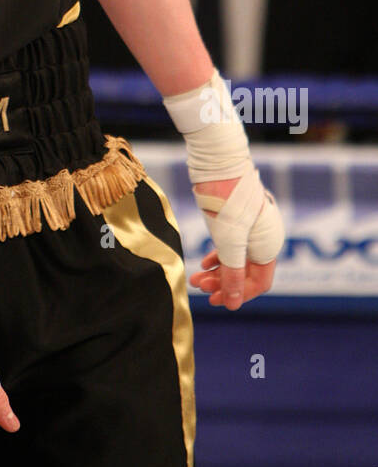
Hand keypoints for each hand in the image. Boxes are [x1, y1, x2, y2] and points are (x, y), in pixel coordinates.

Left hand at [191, 178, 277, 308]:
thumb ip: (233, 274)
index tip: (218, 301)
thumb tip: (234, 305)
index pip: (260, 282)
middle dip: (224, 283)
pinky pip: (231, 245)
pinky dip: (218, 256)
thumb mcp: (229, 242)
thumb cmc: (227, 201)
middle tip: (200, 288)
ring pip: (237, 259)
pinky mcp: (237, 218)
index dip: (239, 294)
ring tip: (196, 278)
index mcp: (270, 244)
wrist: (217, 161)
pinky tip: (204, 262)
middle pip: (247, 272)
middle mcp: (264, 238)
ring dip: (218, 271)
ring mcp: (251, 227)